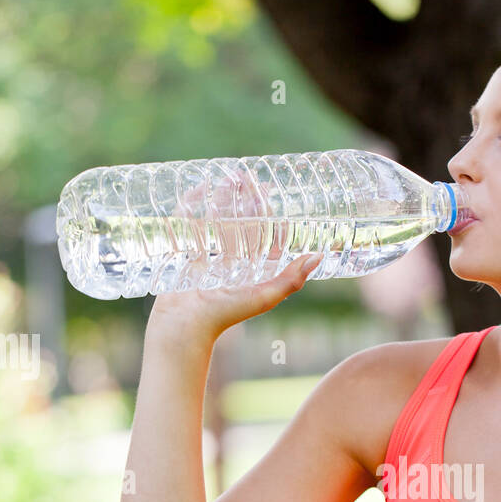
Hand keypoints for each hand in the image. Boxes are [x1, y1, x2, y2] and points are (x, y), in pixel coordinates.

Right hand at [147, 170, 321, 342]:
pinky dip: (191, 206)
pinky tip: (197, 190)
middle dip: (242, 198)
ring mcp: (206, 258)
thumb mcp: (263, 297)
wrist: (182, 327)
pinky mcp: (183, 255)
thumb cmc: (224, 315)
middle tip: (244, 174)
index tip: (269, 190)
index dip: (267, 212)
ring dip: (221, 198)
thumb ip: (290, 280)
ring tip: (225, 177)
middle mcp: (231, 263)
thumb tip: (318, 257)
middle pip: (239, 222)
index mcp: (250, 271)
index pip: (263, 234)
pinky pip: (188, 225)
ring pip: (215, 220)